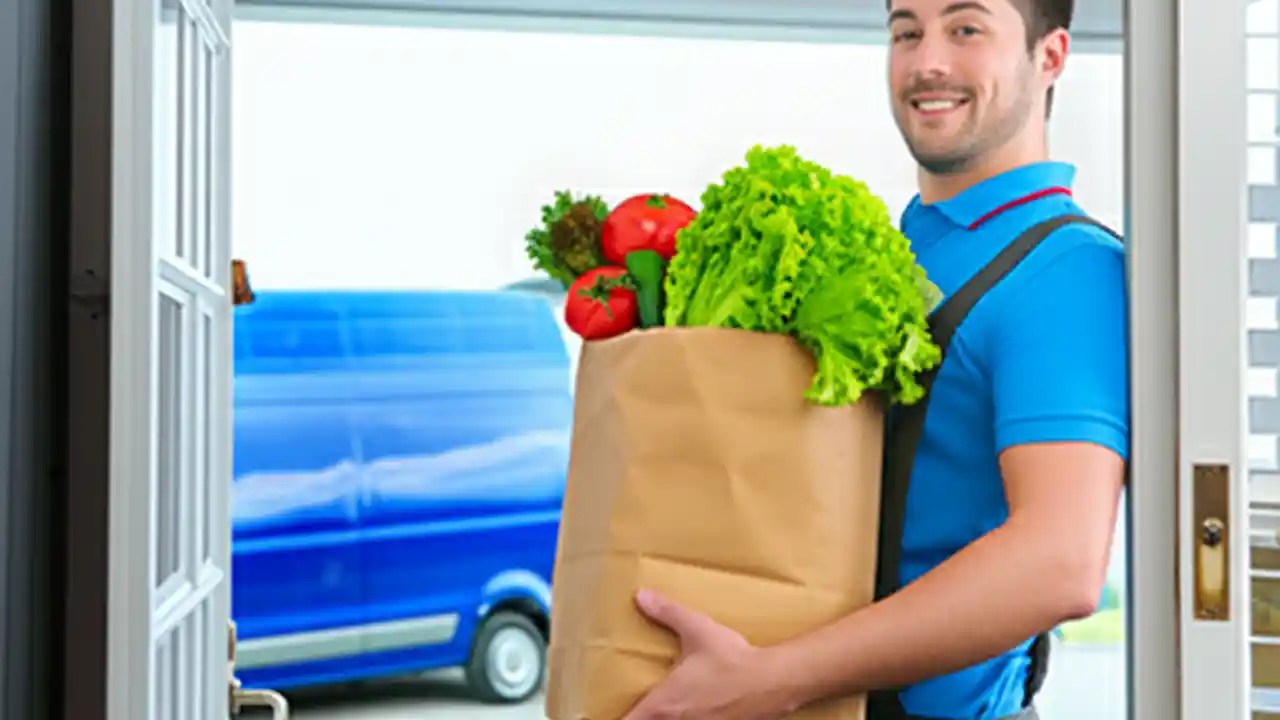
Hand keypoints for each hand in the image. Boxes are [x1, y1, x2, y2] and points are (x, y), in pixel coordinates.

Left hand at [622, 589, 795, 719]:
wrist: (772, 682)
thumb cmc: (732, 659)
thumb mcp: (697, 631)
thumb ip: (667, 613)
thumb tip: (641, 596)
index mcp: (663, 705)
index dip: (615, 718)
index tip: (607, 710)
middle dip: (640, 717)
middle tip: (637, 707)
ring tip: (664, 709)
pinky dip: (688, 719)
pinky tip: (693, 712)